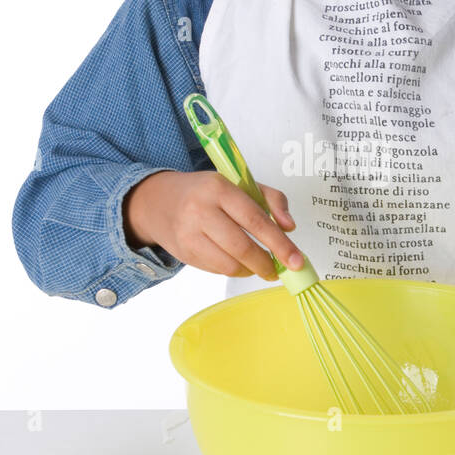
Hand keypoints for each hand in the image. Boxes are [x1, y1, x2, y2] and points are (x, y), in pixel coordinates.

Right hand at [122, 170, 303, 280]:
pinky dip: (234, 270)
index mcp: (219, 188)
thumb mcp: (240, 184)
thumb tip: (290, 227)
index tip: (296, 260)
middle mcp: (201, 210)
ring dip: (251, 270)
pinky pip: (216, 270)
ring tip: (260, 266)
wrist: (158, 201)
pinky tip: (238, 262)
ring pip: (229, 264)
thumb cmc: (206, 192)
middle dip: (267, 264)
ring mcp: (189, 234)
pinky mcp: (184, 253)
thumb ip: (271, 200)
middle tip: (280, 270)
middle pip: (242, 247)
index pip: (255, 220)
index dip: (279, 244)